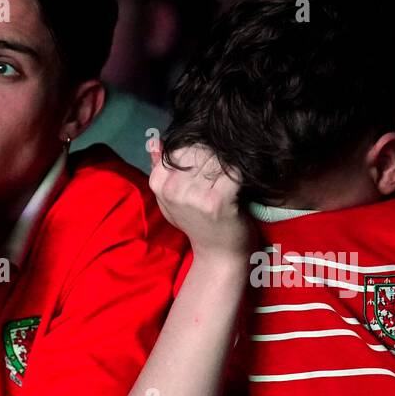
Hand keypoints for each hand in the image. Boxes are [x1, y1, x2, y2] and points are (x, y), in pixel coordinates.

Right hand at [149, 143, 255, 262]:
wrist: (218, 254)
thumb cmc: (197, 223)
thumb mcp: (171, 198)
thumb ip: (160, 169)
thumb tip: (154, 141)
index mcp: (159, 184)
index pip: (179, 147)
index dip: (197, 149)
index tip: (208, 162)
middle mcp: (172, 189)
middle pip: (199, 150)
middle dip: (216, 155)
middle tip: (225, 170)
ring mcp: (194, 196)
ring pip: (216, 158)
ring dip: (228, 163)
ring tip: (232, 176)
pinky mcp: (217, 201)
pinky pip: (232, 171)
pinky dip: (240, 173)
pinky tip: (240, 183)